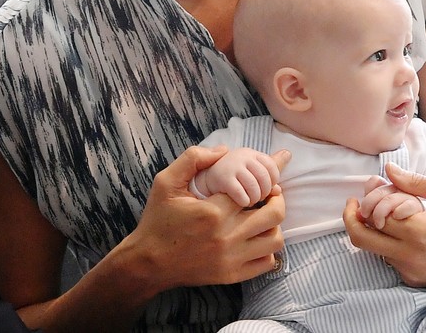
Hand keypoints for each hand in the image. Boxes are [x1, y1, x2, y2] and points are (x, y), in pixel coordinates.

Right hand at [125, 146, 289, 291]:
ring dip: (273, 224)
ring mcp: (231, 259)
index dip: (265, 180)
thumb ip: (193, 159)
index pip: (256, 188)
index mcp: (213, 211)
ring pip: (275, 240)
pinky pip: (267, 262)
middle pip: (274, 214)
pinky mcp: (232, 275)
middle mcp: (227, 236)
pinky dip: (268, 249)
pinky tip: (255, 239)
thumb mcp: (166, 182)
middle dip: (276, 198)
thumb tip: (224, 150)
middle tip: (268, 194)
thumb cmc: (158, 220)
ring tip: (262, 217)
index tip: (266, 177)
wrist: (148, 262)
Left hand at [344, 163, 425, 287]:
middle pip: (361, 238)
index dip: (367, 199)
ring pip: (374, 250)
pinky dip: (388, 245)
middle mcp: (410, 255)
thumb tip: (388, 169)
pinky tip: (403, 231)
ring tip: (388, 214)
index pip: (373, 215)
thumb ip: (417, 182)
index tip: (369, 187)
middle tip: (354, 205)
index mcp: (418, 231)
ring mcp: (411, 271)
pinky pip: (390, 261)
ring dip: (373, 231)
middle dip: (351, 219)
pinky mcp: (415, 280)